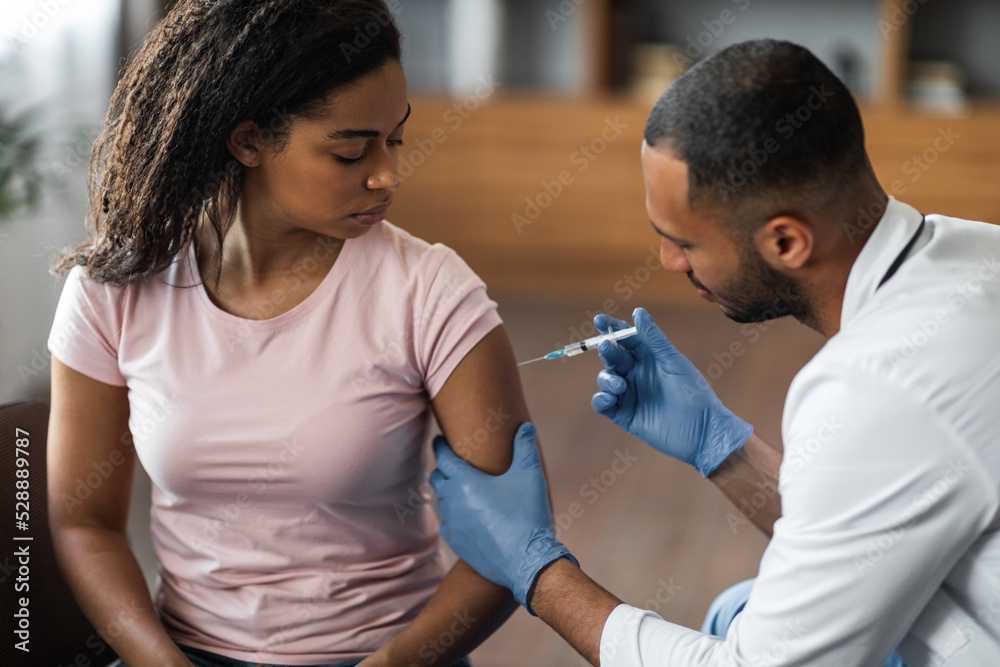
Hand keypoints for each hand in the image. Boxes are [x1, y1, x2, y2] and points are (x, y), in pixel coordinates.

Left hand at [430, 422, 577, 613]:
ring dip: (448, 493)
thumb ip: (525, 447)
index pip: (442, 457)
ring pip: (442, 502)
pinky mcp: (457, 544)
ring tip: (461, 489)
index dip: (439, 445)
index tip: (438, 439)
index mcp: (464, 482)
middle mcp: (452, 502)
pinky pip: (447, 524)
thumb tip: (526, 426)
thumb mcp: (530, 476)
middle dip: (443, 469)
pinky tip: (466, 516)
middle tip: (451, 463)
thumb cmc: (527, 516)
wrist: (527, 561)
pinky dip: (453, 516)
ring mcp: (453, 525)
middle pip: (437, 478)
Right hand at [590, 307, 752, 476]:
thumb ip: (654, 339)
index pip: (626, 338)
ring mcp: (629, 394)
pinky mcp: (624, 414)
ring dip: (607, 378)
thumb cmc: (694, 393)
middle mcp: (637, 373)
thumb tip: (638, 312)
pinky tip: (610, 399)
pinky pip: (603, 404)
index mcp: (649, 358)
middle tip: (608, 347)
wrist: (702, 431)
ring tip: (619, 385)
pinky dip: (601, 399)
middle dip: (607, 351)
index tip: (600, 320)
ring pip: (606, 379)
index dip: (612, 328)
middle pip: (612, 357)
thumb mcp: (674, 362)